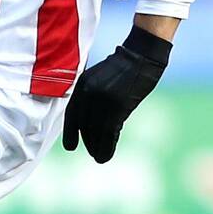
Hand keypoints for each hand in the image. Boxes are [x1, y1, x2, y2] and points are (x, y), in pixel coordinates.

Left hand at [62, 24, 170, 162]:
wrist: (142, 55)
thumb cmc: (123, 67)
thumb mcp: (98, 77)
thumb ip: (90, 95)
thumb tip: (87, 119)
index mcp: (82, 84)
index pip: (72, 114)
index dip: (70, 132)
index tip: (70, 147)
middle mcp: (90, 92)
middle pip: (84, 125)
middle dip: (87, 141)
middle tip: (92, 153)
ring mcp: (104, 99)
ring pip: (96, 131)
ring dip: (97, 147)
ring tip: (98, 158)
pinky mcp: (119, 105)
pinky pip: (109, 132)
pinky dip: (107, 146)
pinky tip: (106, 155)